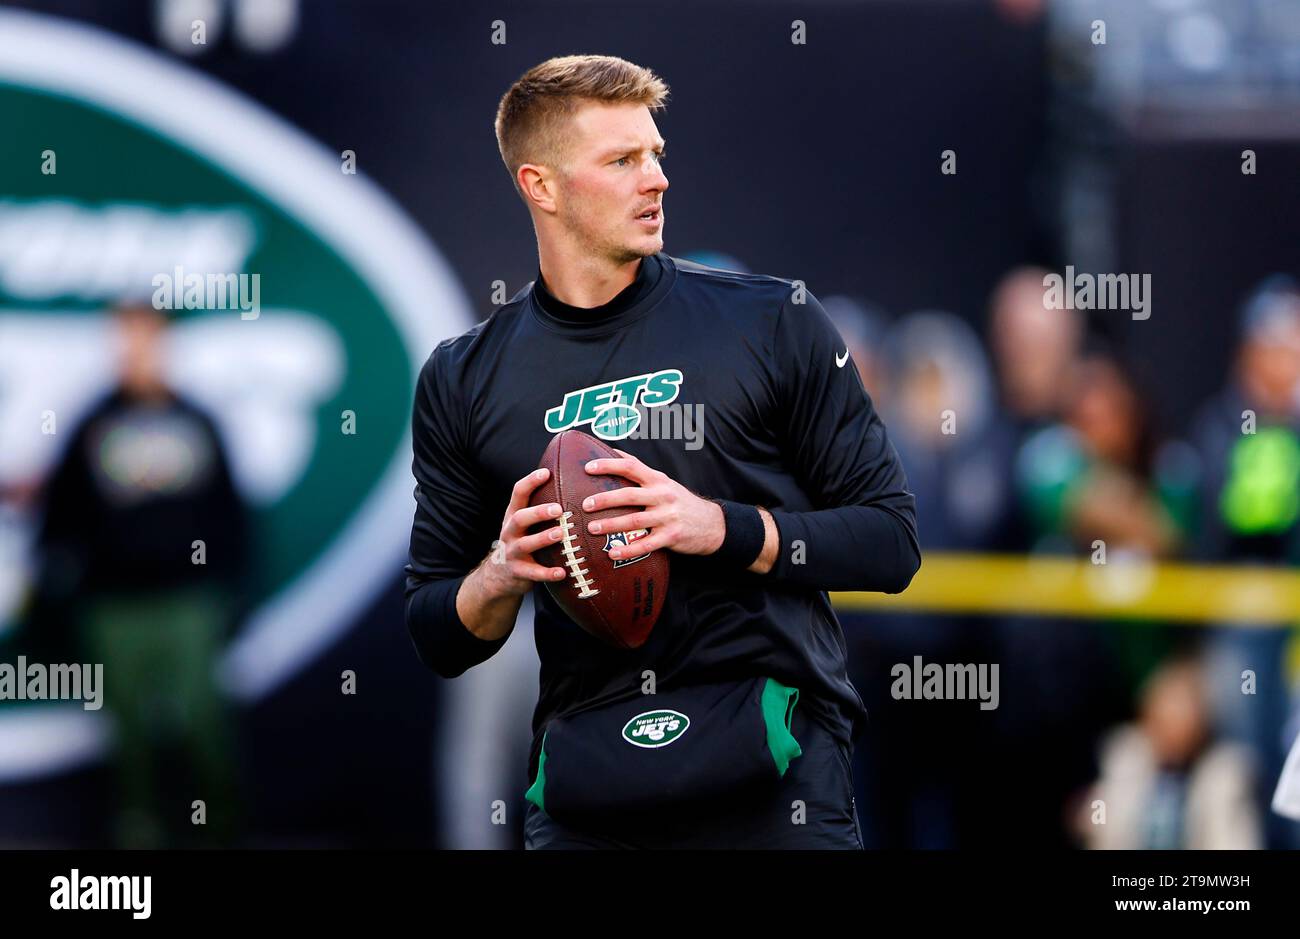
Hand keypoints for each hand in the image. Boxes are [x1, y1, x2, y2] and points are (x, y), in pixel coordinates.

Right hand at [480, 467, 569, 598]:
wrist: (498, 575)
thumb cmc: (522, 541)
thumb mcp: (525, 523)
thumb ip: (540, 508)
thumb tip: (572, 483)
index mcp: (513, 515)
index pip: (518, 493)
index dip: (530, 481)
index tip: (546, 472)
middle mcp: (510, 531)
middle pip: (520, 518)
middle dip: (539, 512)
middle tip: (559, 509)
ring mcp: (512, 552)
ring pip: (525, 544)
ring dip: (543, 538)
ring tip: (561, 534)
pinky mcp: (518, 572)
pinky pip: (533, 573)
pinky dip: (547, 573)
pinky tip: (563, 573)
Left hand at [580, 449, 725, 560]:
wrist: (711, 524)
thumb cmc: (679, 502)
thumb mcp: (664, 483)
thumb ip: (641, 474)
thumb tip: (612, 454)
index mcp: (658, 480)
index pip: (631, 466)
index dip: (609, 465)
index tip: (588, 467)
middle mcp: (662, 495)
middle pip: (629, 495)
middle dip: (605, 499)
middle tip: (585, 505)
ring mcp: (667, 516)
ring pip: (634, 520)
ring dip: (611, 525)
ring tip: (592, 528)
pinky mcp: (671, 536)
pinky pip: (646, 544)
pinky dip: (628, 550)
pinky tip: (612, 553)